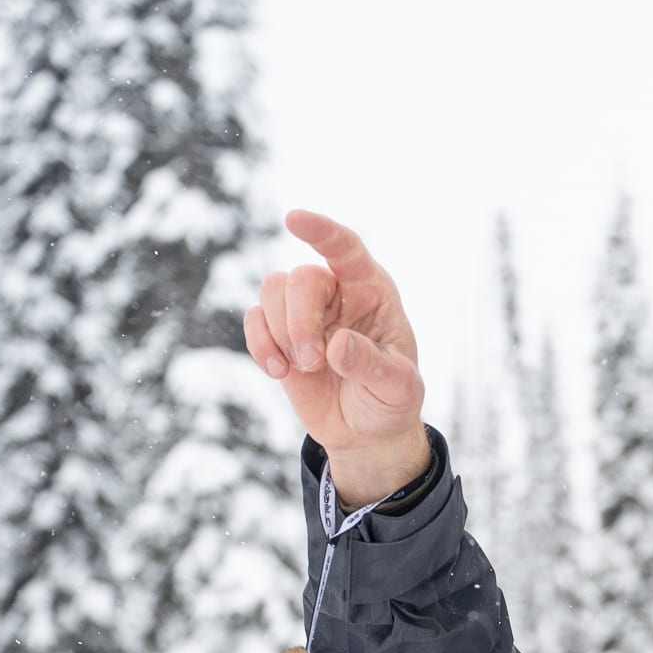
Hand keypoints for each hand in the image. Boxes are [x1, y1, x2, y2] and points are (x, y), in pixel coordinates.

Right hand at [244, 210, 428, 505]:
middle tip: (312, 361)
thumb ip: (374, 366)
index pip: (346, 248)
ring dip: (279, 333)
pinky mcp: (278, 334)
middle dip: (298, 320)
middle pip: (299, 278)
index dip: (321, 232)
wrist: (366, 432)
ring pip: (271, 291)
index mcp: (372, 291)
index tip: (294, 219)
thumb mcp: (399, 389)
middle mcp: (336, 293)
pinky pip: (254, 319)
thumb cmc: (391, 401)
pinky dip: (260, 345)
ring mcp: (304, 311)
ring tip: (301, 370)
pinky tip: (279, 373)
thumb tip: (338, 344)